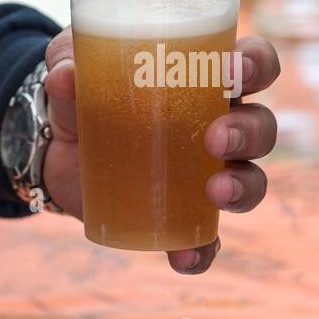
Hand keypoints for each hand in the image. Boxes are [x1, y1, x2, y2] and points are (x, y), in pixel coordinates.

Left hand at [41, 27, 279, 273]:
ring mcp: (207, 173)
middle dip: (249, 133)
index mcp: (207, 76)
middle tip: (215, 139)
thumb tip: (65, 76)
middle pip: (261, 127)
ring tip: (216, 192)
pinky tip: (184, 257)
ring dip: (243, 188)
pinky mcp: (183, 213)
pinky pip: (207, 238)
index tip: (234, 71)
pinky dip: (203, 250)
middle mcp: (220, 123)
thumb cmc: (84, 87)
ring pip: (251, 180)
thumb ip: (67, 61)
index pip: (254, 63)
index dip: (257, 64)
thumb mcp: (72, 65)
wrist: (57, 145)